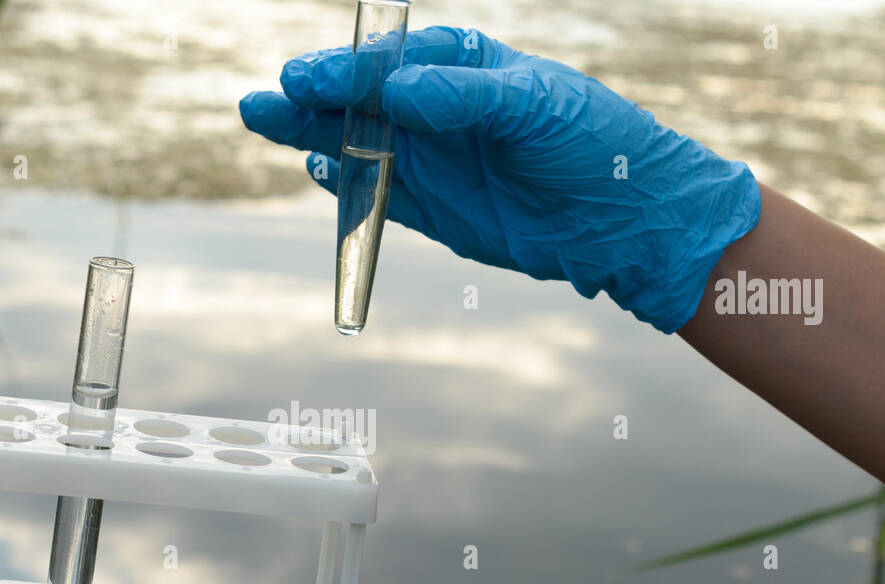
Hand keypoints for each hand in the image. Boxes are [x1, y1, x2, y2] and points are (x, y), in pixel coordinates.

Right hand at [240, 26, 760, 332]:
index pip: (391, 63)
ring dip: (313, 135)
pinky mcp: (431, 210)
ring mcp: (430, 161)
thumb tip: (397, 91)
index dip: (348, 71)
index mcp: (461, 67)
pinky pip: (376, 194)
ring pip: (356, 144)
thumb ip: (462, 96)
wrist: (620, 220)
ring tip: (265, 121)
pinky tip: (319, 170)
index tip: (310, 79)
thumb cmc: (589, 143)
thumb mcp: (533, 104)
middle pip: (358, 100)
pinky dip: (347, 184)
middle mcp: (436, 110)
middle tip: (264, 98)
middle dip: (311, 97)